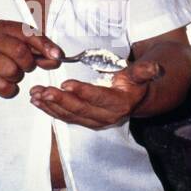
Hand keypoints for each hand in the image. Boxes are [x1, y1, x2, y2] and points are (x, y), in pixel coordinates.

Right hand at [0, 20, 61, 98]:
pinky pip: (6, 87)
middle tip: (25, 66)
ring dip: (17, 76)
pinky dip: (10, 89)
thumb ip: (37, 48)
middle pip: (20, 52)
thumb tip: (56, 57)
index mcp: (2, 28)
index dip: (44, 45)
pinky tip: (3, 82)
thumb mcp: (17, 44)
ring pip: (13, 71)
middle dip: (28, 63)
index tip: (57, 55)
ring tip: (10, 72)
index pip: (27, 33)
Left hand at [29, 59, 163, 128]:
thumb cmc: (134, 83)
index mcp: (120, 104)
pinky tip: (37, 102)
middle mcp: (106, 117)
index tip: (66, 83)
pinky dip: (50, 110)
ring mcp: (94, 122)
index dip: (82, 91)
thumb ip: (144, 71)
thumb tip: (155, 68)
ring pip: (70, 116)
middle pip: (80, 109)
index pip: (99, 98)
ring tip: (35, 95)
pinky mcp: (84, 122)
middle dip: (60, 100)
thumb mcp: (140, 75)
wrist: (134, 100)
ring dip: (51, 106)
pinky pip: (66, 118)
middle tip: (43, 91)